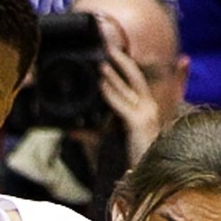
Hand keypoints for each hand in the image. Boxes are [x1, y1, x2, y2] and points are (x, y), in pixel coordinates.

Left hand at [95, 32, 163, 166]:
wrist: (145, 174)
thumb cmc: (131, 159)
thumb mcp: (109, 143)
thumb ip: (91, 133)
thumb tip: (70, 129)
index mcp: (147, 109)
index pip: (137, 81)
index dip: (127, 67)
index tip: (116, 54)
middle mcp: (150, 108)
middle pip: (136, 77)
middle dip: (123, 61)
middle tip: (110, 47)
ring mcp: (146, 114)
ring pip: (129, 87)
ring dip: (114, 73)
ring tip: (101, 62)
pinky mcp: (139, 123)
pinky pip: (122, 104)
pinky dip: (111, 93)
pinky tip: (101, 85)